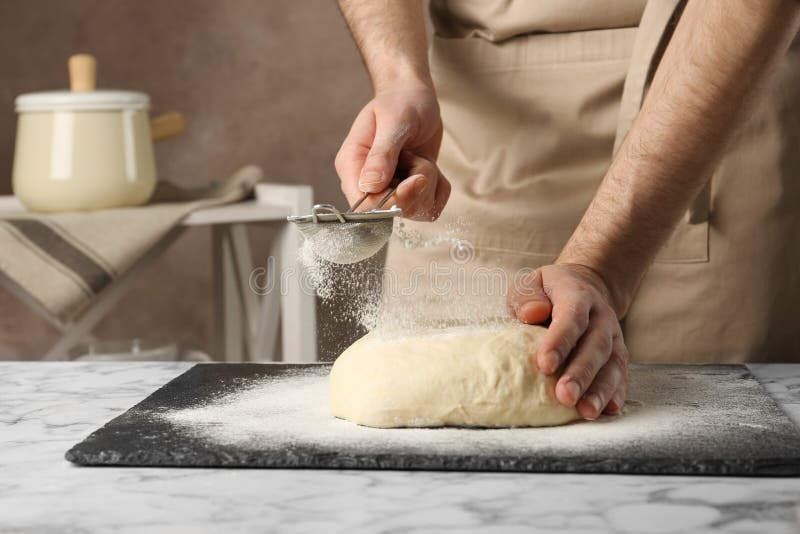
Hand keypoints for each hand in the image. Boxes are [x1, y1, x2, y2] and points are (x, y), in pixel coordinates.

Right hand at [334, 85, 450, 219]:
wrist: (414, 97)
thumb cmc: (401, 102)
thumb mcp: (394, 121)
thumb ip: (382, 154)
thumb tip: (370, 185)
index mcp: (352, 165)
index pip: (364, 205)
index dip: (393, 201)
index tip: (416, 179)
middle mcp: (365, 183)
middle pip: (391, 212)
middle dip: (415, 189)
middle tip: (417, 159)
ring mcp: (387, 190)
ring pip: (413, 211)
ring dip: (428, 185)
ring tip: (419, 158)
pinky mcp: (408, 193)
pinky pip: (428, 208)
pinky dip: (439, 189)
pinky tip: (430, 167)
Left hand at [507, 263, 628, 419]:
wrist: (585, 287)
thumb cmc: (547, 292)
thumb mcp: (531, 284)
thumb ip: (528, 297)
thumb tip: (531, 314)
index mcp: (578, 295)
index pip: (572, 317)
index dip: (560, 340)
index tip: (545, 365)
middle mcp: (601, 316)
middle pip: (595, 345)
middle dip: (581, 373)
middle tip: (565, 396)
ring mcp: (614, 337)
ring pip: (613, 364)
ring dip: (600, 389)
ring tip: (586, 411)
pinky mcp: (619, 354)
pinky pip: (621, 375)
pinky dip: (615, 393)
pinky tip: (607, 410)